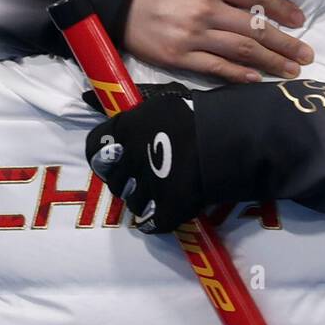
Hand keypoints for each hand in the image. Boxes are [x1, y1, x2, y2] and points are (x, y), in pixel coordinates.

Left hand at [85, 82, 205, 233]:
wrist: (230, 136)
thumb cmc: (198, 112)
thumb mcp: (162, 102)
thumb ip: (134, 114)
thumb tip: (94, 104)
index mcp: (123, 130)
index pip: (95, 149)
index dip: (105, 155)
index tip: (119, 157)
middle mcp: (128, 159)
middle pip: (114, 179)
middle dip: (127, 179)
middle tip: (148, 175)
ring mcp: (146, 187)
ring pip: (133, 202)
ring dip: (145, 199)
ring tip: (164, 191)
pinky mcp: (165, 209)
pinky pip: (152, 222)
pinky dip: (159, 219)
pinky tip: (170, 209)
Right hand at [122, 0, 313, 82]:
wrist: (114, 1)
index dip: (282, 10)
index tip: (300, 20)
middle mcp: (205, 9)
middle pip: (255, 29)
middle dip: (285, 43)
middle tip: (307, 54)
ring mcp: (192, 35)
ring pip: (241, 51)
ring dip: (270, 61)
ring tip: (291, 69)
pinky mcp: (178, 57)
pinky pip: (216, 67)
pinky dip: (239, 74)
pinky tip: (257, 78)